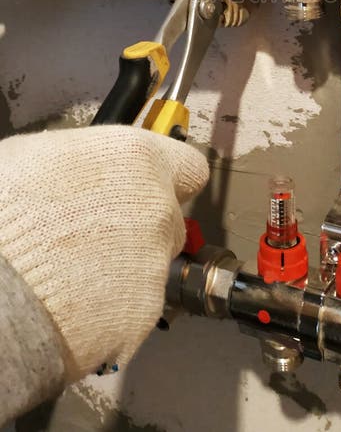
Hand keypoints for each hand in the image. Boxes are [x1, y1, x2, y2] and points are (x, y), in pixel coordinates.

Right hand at [0, 126, 207, 379]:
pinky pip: (131, 311)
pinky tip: (70, 306)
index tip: (149, 189)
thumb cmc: (1, 212)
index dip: (169, 180)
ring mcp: (154, 266)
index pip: (190, 167)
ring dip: (123, 271)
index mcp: (139, 160)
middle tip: (95, 237)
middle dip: (142, 229)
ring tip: (70, 275)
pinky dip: (109, 312)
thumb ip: (88, 161)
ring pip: (152, 268)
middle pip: (169, 220)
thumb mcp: (38, 155)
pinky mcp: (141, 317)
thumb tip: (91, 171)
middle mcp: (158, 210)